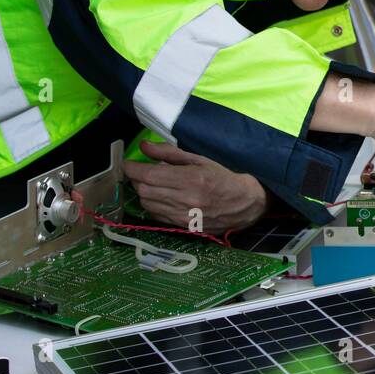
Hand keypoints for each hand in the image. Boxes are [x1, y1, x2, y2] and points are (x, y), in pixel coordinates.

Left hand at [123, 140, 267, 233]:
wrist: (246, 203)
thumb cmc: (224, 176)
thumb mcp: (200, 159)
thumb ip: (170, 153)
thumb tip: (144, 147)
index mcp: (190, 179)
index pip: (148, 175)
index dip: (132, 169)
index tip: (128, 163)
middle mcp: (185, 200)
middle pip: (144, 191)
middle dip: (138, 180)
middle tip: (143, 172)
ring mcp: (183, 216)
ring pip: (147, 205)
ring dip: (144, 193)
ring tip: (154, 184)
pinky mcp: (183, 227)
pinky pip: (156, 216)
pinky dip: (153, 205)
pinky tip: (162, 197)